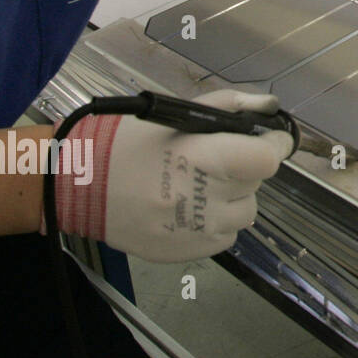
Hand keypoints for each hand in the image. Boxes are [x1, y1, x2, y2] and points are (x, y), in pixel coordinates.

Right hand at [54, 90, 293, 262]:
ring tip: (199, 186)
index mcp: (208, 158)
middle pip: (257, 183)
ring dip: (233, 198)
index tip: (269, 140)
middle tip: (213, 162)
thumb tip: (271, 106)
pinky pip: (227, 235)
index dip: (273, 146)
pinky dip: (217, 222)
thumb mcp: (182, 114)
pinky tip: (190, 207)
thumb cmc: (134, 144)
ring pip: (246, 212)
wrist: (84, 186)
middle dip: (243, 169)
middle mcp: (209, 197)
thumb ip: (233, 107)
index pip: (268, 158)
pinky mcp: (191, 251)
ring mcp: (200, 229)